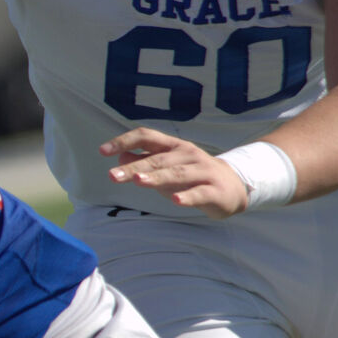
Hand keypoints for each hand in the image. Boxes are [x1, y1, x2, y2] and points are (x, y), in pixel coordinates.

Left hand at [101, 128, 248, 218]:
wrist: (234, 186)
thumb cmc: (192, 176)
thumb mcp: (166, 167)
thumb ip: (144, 161)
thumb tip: (119, 157)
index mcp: (173, 146)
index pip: (147, 136)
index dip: (124, 141)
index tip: (103, 151)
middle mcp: (188, 155)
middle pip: (158, 159)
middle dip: (135, 167)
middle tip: (113, 177)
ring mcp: (203, 172)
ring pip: (177, 174)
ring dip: (157, 177)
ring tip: (138, 181)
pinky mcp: (215, 191)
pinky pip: (199, 193)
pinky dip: (187, 197)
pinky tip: (174, 201)